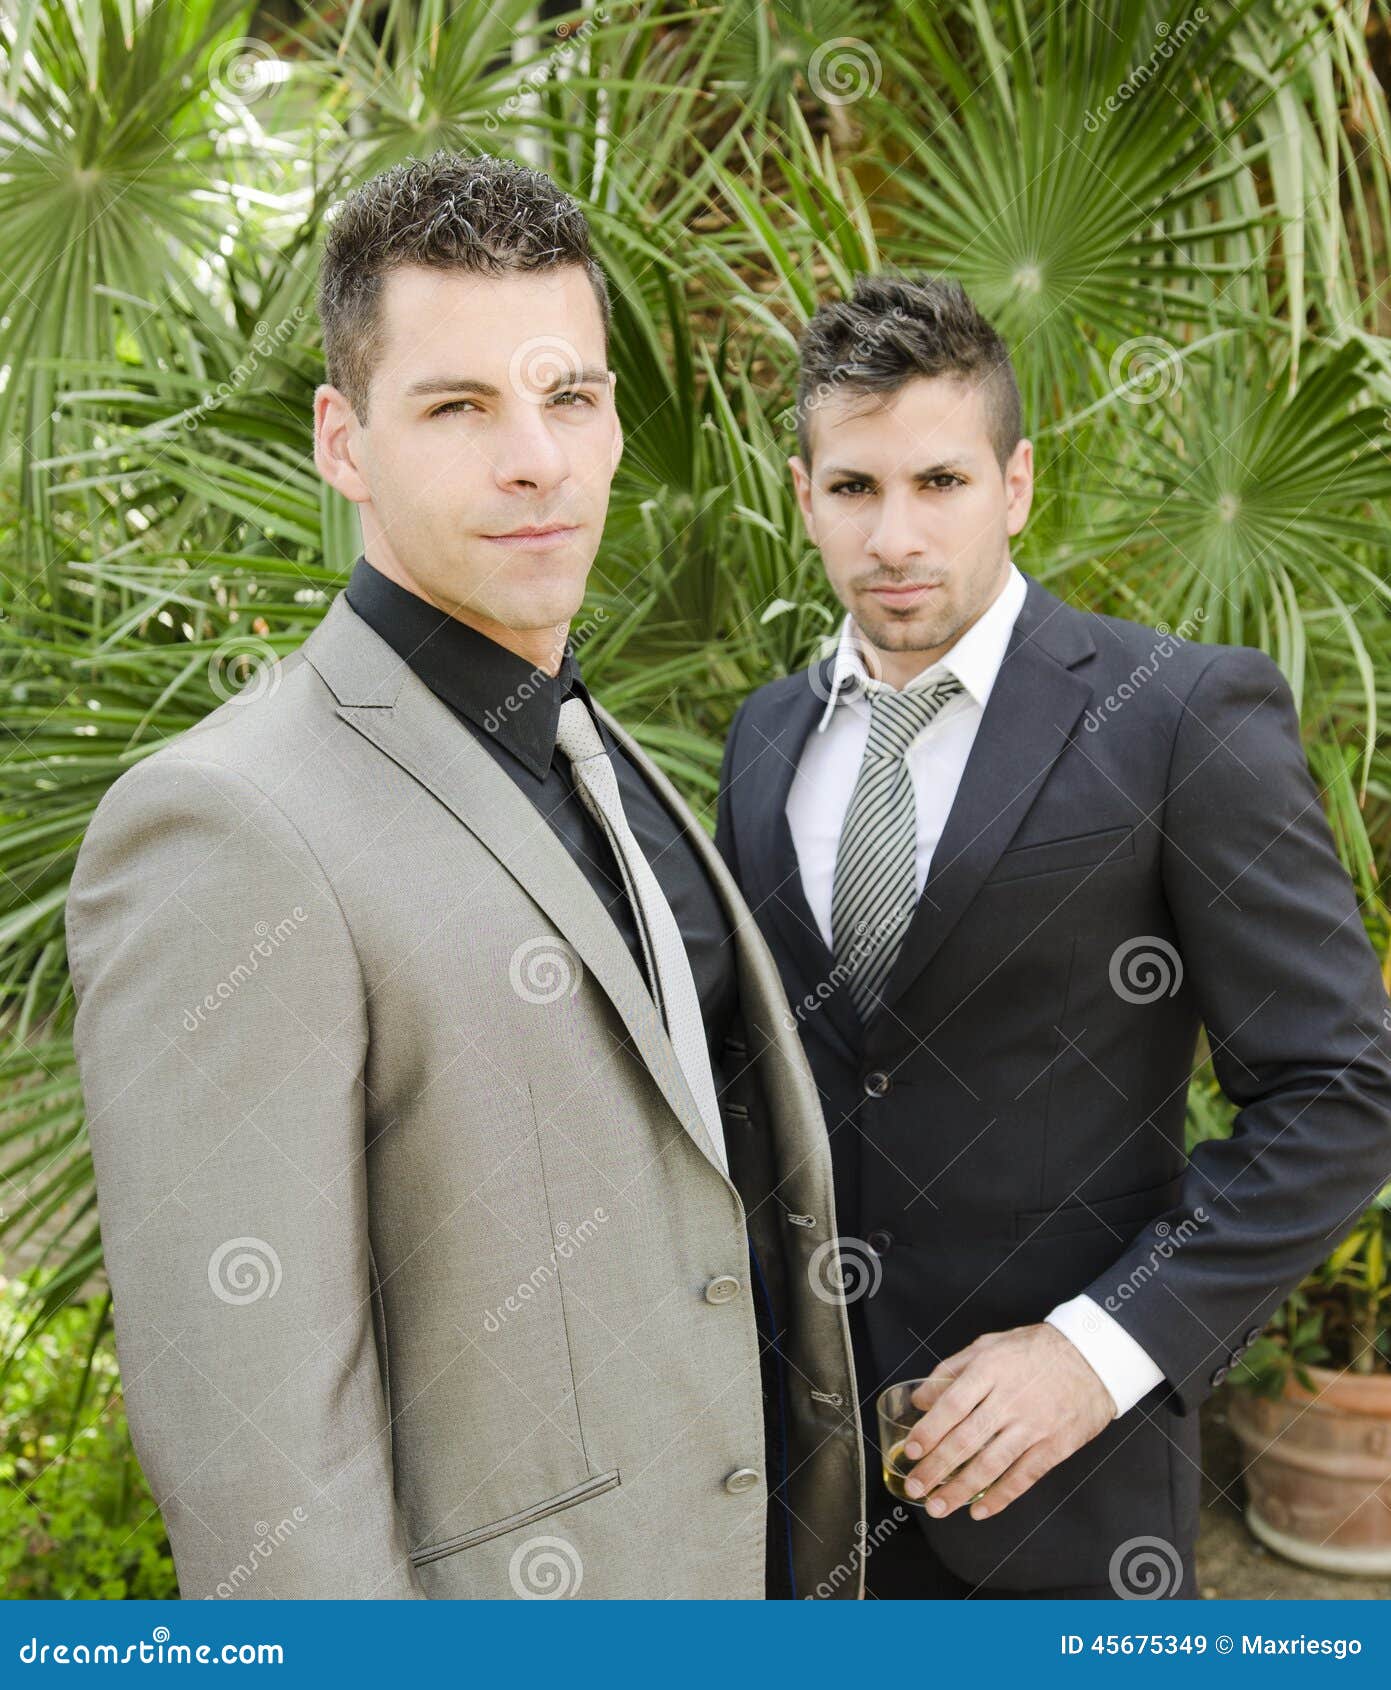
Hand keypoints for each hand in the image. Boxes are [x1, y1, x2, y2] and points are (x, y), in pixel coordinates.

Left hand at [897, 1323, 1114, 1520]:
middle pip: (966, 1439)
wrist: (1092, 1357)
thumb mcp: (988, 1345)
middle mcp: (1009, 1399)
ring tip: (937, 1507)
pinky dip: (1000, 1497)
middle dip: (936, 1468)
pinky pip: (1023, 1477)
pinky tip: (980, 1510)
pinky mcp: (1054, 1446)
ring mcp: (1033, 1425)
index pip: (952, 1405)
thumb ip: (951, 1369)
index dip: (929, 1431)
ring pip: (990, 1464)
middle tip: (915, 1486)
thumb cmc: (1034, 1350)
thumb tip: (920, 1399)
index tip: (911, 1450)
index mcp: (989, 1370)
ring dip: (960, 1490)